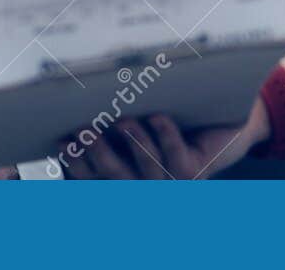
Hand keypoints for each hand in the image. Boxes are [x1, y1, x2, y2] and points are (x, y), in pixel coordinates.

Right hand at [59, 103, 267, 179]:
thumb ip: (109, 118)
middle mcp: (144, 184)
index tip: (62, 140)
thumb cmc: (171, 118)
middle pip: (114, 174)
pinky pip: (175, 155)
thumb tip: (77, 99)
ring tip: (124, 118)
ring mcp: (170, 182)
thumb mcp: (136, 118)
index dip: (76, 163)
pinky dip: (164, 134)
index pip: (92, 177)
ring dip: (133, 142)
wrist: (222, 124)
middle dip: (98, 152)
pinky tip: (158, 116)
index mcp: (125, 175)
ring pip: (145, 167)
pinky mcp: (193, 171)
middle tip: (85, 128)